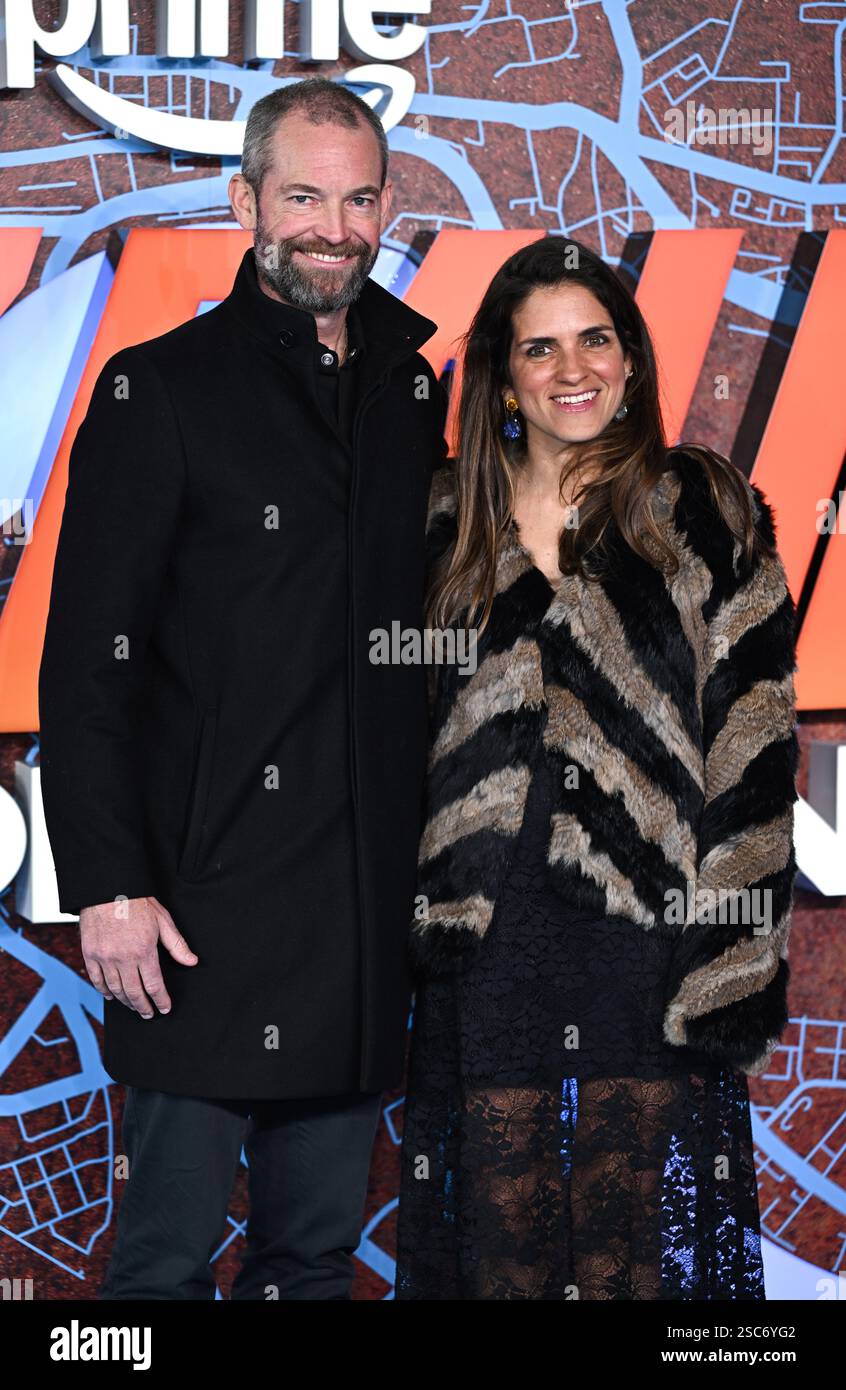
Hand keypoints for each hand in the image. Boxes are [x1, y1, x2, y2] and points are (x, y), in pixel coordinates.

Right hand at [79, 895, 197, 1017]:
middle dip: (143, 1007)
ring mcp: (104, 957)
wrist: (108, 888)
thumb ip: (177, 945)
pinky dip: (104, 991)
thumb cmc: (137, 901)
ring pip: (115, 989)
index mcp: (143, 951)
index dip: (160, 1000)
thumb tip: (191, 961)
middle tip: (148, 1014)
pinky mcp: (90, 954)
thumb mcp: (163, 920)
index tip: (164, 1008)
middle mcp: (123, 958)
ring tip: (134, 1006)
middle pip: (134, 992)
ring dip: (126, 1001)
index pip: (154, 985)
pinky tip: (111, 996)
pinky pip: (96, 979)